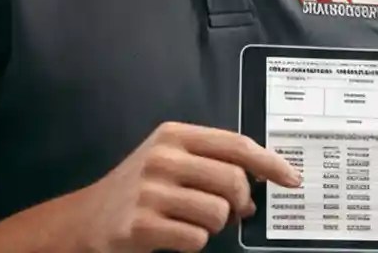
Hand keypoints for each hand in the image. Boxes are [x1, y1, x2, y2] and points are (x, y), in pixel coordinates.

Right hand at [79, 121, 301, 252]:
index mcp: (175, 135)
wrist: (84, 219)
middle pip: (234, 181)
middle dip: (240, 203)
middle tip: (230, 211)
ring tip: (193, 221)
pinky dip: (194, 242)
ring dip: (215, 225)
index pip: (237, 145)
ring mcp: (150, 191)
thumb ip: (214, 163)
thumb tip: (260, 185)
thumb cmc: (138, 188)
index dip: (271, 163)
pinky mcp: (141, 225)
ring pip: (219, 213)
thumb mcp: (171, 160)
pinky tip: (174, 234)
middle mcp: (163, 157)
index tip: (292, 179)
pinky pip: (197, 239)